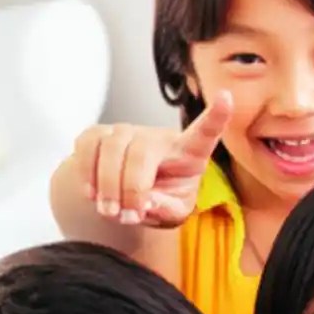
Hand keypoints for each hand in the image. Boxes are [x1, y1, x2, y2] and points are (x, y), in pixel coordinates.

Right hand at [67, 91, 233, 226]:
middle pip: (141, 152)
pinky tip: (94, 194)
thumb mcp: (174, 212)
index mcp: (189, 152)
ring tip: (111, 211)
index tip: (227, 98)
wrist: (129, 195)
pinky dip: (87, 174)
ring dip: (107, 185)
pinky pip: (87, 148)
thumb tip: (145, 202)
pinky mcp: (98, 133)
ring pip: (111, 148)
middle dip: (131, 188)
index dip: (216, 116)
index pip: (205, 132)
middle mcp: (158, 137)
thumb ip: (166, 209)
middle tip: (127, 216)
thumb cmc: (162, 197)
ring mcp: (127, 131)